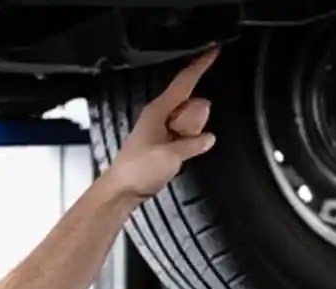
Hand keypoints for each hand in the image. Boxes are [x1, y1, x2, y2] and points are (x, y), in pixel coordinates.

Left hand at [103, 47, 218, 199]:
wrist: (121, 190)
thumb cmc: (138, 170)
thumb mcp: (171, 156)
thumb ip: (193, 144)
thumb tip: (208, 138)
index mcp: (158, 110)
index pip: (184, 81)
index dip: (201, 65)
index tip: (214, 50)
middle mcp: (158, 115)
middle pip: (190, 102)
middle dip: (197, 116)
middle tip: (187, 139)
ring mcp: (159, 128)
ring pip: (188, 119)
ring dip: (191, 132)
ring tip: (178, 151)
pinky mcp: (161, 142)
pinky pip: (182, 132)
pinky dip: (188, 139)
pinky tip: (183, 153)